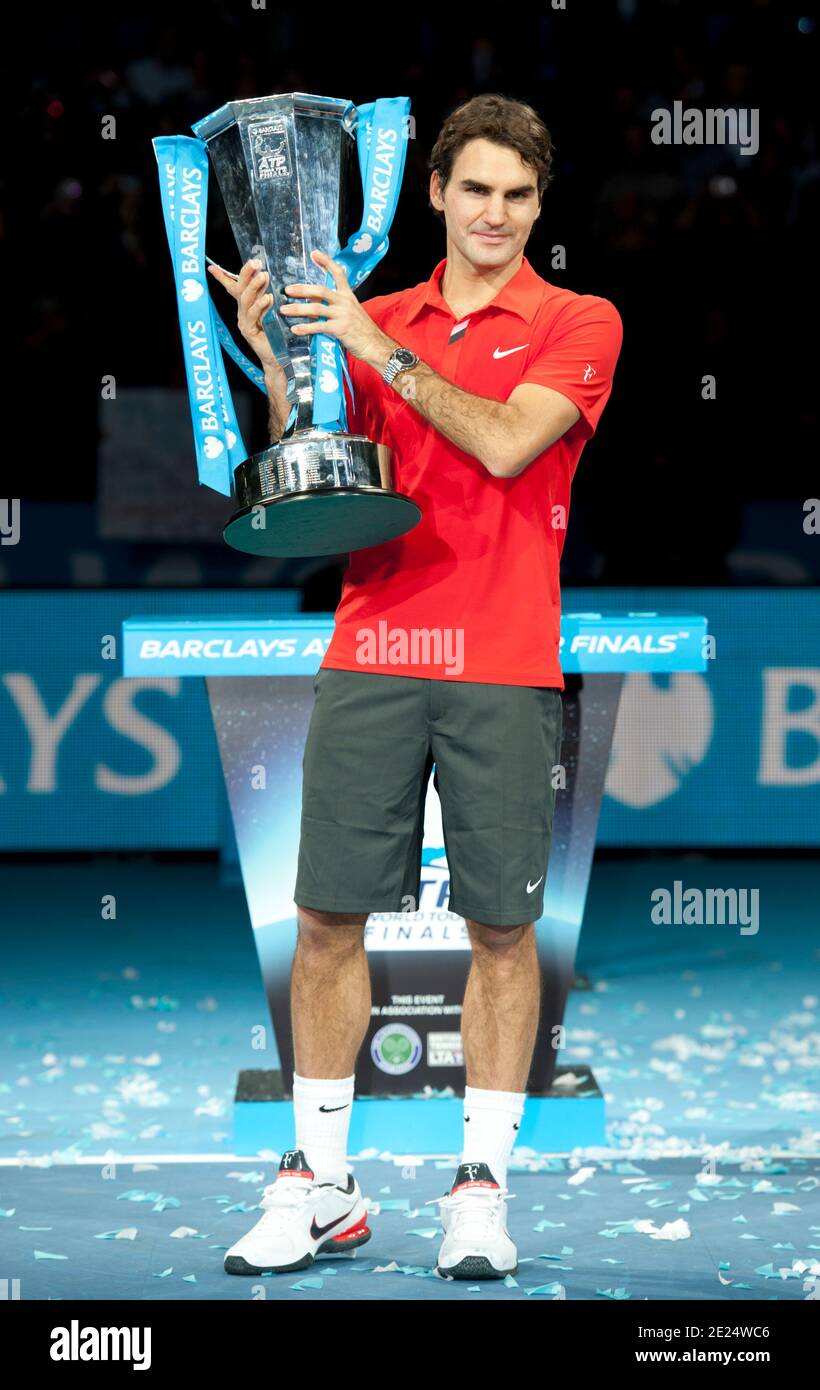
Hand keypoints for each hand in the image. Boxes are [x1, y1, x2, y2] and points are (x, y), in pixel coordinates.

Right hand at [207, 257, 279, 372]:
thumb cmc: (278, 335)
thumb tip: (267, 276)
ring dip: (254, 286)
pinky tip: (269, 297)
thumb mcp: (272, 311)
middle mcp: (242, 314)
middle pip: (240, 290)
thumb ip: (267, 296)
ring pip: (246, 300)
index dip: (223, 277)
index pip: (233, 288)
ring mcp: (244, 323)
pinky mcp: (250, 332)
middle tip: (256, 261)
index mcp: (246, 307)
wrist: (279, 359)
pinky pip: (253, 315)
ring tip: (264, 275)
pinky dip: (261, 305)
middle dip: (246, 274)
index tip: (211, 267)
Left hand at [279, 249, 388, 363]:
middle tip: (288, 290)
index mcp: (348, 295)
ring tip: (285, 310)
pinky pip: (319, 327)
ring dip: (298, 309)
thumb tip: (313, 306)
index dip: (326, 262)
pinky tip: (295, 329)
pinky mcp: (340, 329)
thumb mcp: (351, 312)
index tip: (314, 254)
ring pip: (316, 308)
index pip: (338, 273)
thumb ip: (334, 306)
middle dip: (302, 289)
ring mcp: (342, 315)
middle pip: (320, 290)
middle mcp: (345, 302)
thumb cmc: (362, 330)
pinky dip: (305, 328)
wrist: (374, 345)